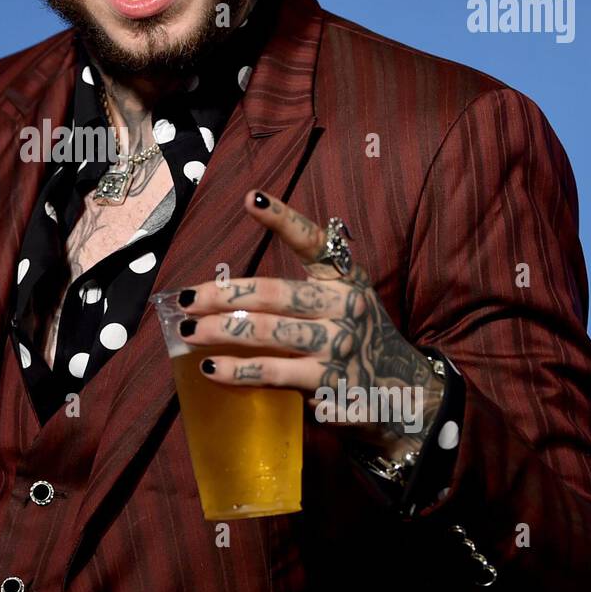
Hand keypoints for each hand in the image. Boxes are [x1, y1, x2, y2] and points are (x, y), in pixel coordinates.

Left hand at [177, 189, 440, 456]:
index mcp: (345, 278)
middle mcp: (345, 305)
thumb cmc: (356, 339)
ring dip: (220, 330)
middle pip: (272, 293)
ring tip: (189, 332)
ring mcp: (337, 344)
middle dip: (223, 295)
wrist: (404, 392)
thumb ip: (301, 292)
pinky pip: (272, 371)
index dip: (282, 219)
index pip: (313, 241)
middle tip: (186, 299)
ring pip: (266, 331)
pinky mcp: (328, 381)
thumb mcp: (344, 302)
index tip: (252, 199)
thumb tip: (226, 295)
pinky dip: (237, 369)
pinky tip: (211, 367)